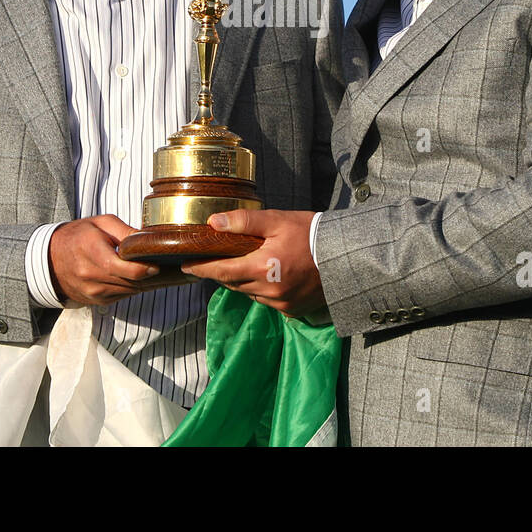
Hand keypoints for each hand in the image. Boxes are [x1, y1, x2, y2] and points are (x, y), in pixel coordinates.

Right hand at [48, 214, 188, 305]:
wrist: (50, 259)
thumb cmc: (78, 235)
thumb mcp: (101, 223)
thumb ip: (125, 232)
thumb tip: (150, 239)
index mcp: (93, 253)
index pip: (127, 269)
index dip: (147, 269)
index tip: (159, 264)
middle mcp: (92, 276)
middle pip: (132, 282)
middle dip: (152, 277)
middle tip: (171, 269)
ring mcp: (93, 292)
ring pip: (129, 291)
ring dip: (145, 283)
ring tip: (161, 273)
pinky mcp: (96, 301)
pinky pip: (122, 296)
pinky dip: (132, 287)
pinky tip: (142, 278)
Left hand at [181, 210, 325, 318]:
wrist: (346, 255)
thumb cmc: (311, 233)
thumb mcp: (277, 221)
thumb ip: (244, 222)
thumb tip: (214, 223)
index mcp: (263, 268)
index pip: (222, 271)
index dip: (201, 269)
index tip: (184, 266)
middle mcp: (270, 291)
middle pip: (234, 284)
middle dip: (222, 273)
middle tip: (212, 261)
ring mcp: (283, 304)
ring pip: (251, 294)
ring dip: (244, 281)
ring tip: (244, 265)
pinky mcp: (294, 310)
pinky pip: (269, 302)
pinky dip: (263, 290)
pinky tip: (269, 276)